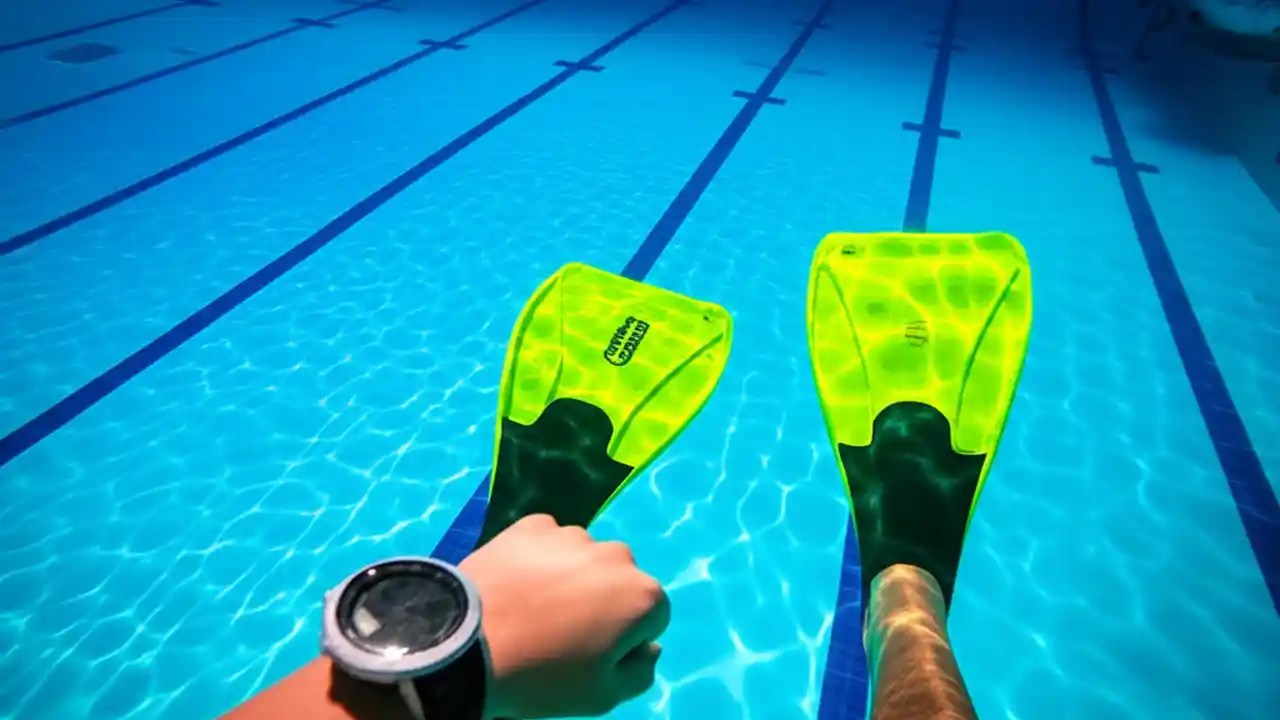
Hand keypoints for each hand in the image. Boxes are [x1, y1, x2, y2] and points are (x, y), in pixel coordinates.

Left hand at [459, 514, 668, 718]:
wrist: (465, 647)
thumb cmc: (541, 677)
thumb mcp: (603, 697)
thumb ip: (641, 671)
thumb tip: (647, 646)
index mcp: (643, 595)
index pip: (651, 618)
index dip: (625, 641)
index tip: (591, 656)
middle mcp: (616, 555)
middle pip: (620, 582)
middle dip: (602, 603)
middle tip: (562, 633)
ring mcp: (572, 535)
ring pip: (584, 559)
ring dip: (571, 579)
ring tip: (534, 610)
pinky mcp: (532, 526)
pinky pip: (547, 543)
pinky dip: (538, 560)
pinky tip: (516, 586)